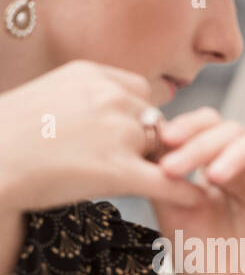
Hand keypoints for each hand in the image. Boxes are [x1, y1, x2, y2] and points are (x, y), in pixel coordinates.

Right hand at [0, 61, 201, 213]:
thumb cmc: (11, 135)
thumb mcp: (50, 93)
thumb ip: (88, 97)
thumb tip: (117, 112)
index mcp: (91, 74)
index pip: (139, 91)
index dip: (138, 117)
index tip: (130, 135)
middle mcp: (109, 97)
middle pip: (154, 121)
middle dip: (147, 144)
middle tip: (130, 165)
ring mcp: (116, 132)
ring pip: (161, 149)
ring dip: (159, 166)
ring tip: (146, 184)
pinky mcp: (118, 170)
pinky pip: (169, 182)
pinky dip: (186, 193)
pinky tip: (196, 200)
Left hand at [150, 108, 244, 274]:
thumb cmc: (203, 267)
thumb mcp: (174, 210)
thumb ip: (167, 171)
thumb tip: (153, 130)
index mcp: (224, 171)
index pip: (212, 126)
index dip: (190, 125)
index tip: (162, 140)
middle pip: (238, 129)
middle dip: (205, 142)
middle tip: (178, 166)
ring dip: (240, 150)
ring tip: (215, 176)